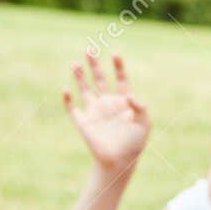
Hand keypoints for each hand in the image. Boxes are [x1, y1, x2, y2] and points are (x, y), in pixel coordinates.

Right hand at [62, 50, 149, 170]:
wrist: (120, 161)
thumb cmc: (135, 143)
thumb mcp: (144, 124)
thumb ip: (140, 108)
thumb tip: (131, 95)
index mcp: (122, 101)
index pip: (120, 79)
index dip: (118, 67)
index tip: (116, 54)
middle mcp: (107, 103)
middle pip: (99, 79)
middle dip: (94, 64)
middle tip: (89, 48)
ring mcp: (94, 111)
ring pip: (84, 89)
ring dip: (79, 76)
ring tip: (74, 63)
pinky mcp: (83, 122)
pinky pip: (72, 108)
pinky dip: (67, 100)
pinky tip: (66, 90)